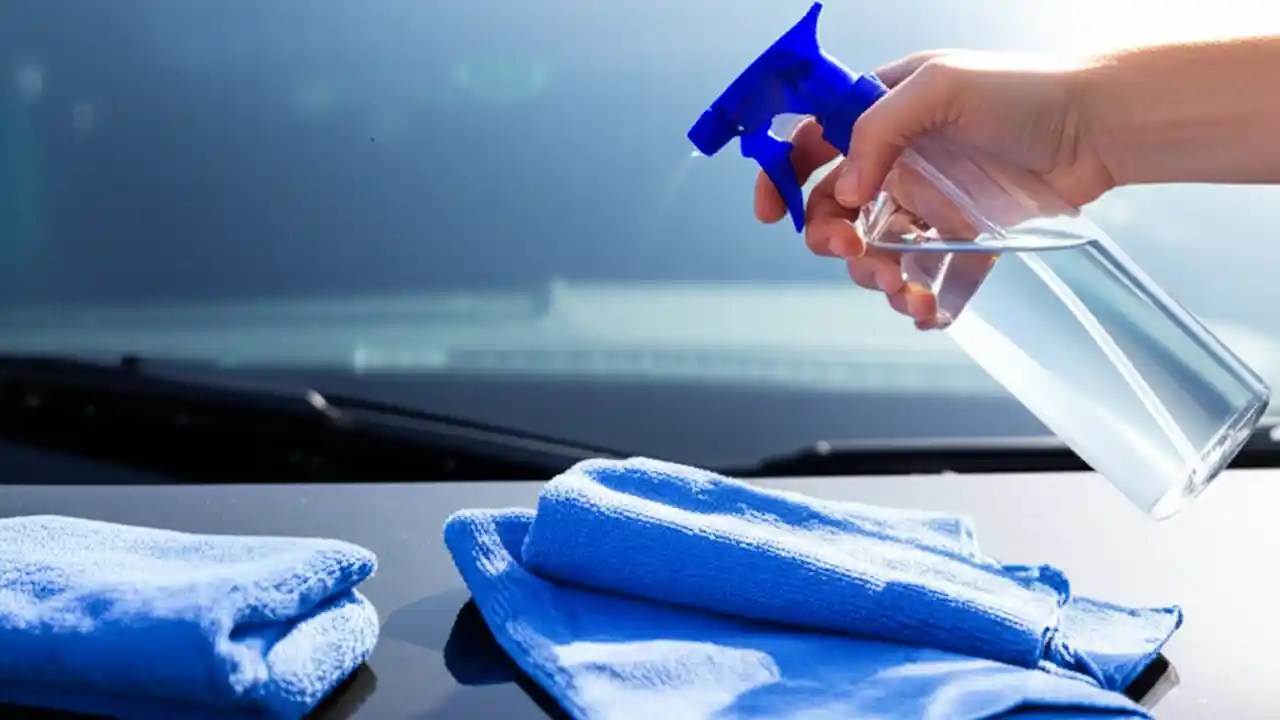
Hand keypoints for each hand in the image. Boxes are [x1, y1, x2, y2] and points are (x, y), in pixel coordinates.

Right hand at [753, 50, 1115, 327]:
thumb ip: (878, 129)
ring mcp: (928, 206)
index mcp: (880, 118)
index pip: (809, 147)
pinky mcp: (964, 242)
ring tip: (907, 290)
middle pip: (834, 215)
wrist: (1099, 127)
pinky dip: (922, 303)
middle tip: (857, 254)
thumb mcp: (939, 87)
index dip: (780, 178)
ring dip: (878, 280)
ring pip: (876, 256)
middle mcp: (896, 165)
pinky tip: (931, 311)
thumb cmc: (1024, 91)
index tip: (772, 214)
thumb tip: (845, 192)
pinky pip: (930, 280)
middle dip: (832, 243)